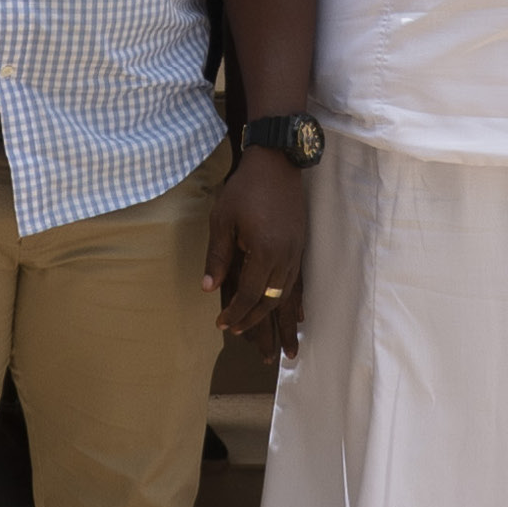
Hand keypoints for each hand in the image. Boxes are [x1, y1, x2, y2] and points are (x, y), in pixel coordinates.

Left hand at [203, 146, 308, 350]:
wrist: (276, 163)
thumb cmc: (244, 189)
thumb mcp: (222, 220)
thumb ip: (217, 256)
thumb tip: (208, 289)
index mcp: (264, 251)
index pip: (249, 294)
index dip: (235, 313)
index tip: (222, 325)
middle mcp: (284, 257)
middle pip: (270, 300)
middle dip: (256, 323)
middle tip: (241, 337)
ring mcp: (296, 253)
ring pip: (286, 295)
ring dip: (276, 319)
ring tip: (275, 342)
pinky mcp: (300, 247)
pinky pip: (297, 283)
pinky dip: (292, 302)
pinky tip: (295, 316)